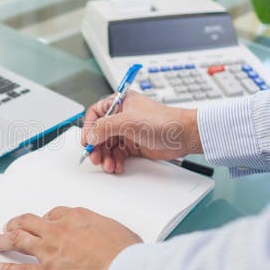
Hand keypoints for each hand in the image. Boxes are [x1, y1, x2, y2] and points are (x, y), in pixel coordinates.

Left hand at [0, 207, 141, 269]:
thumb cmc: (126, 255)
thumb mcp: (118, 231)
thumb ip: (104, 231)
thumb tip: (107, 236)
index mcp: (77, 217)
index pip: (55, 214)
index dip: (45, 218)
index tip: (42, 222)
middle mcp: (59, 231)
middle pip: (30, 222)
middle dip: (17, 223)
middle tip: (10, 226)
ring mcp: (49, 252)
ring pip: (18, 240)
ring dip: (4, 240)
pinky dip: (8, 269)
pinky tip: (2, 268)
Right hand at [81, 92, 201, 172]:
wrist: (183, 135)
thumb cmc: (162, 121)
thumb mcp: (128, 121)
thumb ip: (105, 127)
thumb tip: (90, 135)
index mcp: (120, 103)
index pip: (96, 114)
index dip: (89, 127)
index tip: (86, 141)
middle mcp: (122, 116)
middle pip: (100, 133)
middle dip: (97, 147)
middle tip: (95, 158)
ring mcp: (128, 131)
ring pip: (109, 145)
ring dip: (106, 157)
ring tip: (109, 165)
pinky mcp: (135, 144)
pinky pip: (119, 154)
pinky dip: (116, 161)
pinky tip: (117, 166)